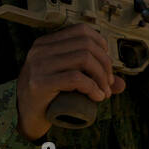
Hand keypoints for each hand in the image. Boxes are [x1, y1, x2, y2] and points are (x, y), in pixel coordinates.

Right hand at [15, 24, 125, 140]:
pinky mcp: (39, 83)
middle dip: (105, 64)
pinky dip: (92, 87)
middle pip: (86, 45)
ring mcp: (38, 66)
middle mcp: (40, 50)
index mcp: (46, 43)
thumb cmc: (49, 97)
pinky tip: (97, 97)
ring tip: (104, 92)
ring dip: (101, 77)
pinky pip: (75, 78)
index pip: (81, 30)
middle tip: (109, 83)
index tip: (107, 63)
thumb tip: (122, 84)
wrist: (26, 117)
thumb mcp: (70, 81)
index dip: (100, 43)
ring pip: (83, 59)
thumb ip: (93, 77)